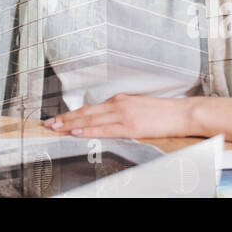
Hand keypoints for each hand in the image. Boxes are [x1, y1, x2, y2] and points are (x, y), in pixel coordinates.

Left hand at [43, 94, 197, 139]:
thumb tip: (106, 120)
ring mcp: (123, 114)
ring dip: (70, 124)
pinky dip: (88, 130)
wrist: (182, 113)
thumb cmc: (163, 113)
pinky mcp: (130, 126)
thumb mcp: (138, 108)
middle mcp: (118, 104)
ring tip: (56, 128)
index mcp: (120, 100)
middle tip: (49, 123)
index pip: (91, 108)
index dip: (73, 114)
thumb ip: (121, 112)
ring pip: (90, 119)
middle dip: (65, 118)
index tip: (58, 118)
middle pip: (86, 112)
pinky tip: (77, 132)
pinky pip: (104, 129)